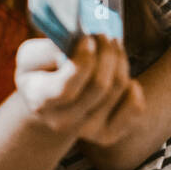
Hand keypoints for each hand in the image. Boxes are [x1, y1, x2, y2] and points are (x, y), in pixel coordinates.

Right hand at [13, 34, 142, 141]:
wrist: (50, 99)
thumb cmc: (43, 69)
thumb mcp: (34, 55)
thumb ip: (50, 49)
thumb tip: (79, 43)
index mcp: (39, 99)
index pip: (66, 88)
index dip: (83, 61)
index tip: (89, 38)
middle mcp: (60, 121)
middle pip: (99, 86)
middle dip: (106, 53)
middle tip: (104, 35)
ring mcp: (85, 131)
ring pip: (118, 88)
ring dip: (119, 60)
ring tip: (111, 46)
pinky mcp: (107, 134)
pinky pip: (135, 107)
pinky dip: (133, 86)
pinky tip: (119, 74)